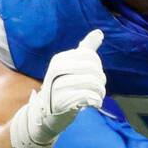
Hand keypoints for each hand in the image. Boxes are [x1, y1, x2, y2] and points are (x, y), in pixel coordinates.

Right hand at [10, 30, 105, 147]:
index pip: (90, 56)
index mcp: (60, 59)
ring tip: (97, 97)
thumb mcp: (72, 67)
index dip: (98, 68)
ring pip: (93, 83)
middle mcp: (57, 70)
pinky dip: (95, 101)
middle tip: (98, 90)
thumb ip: (86, 49)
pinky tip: (93, 104)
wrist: (46, 115)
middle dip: (101, 82)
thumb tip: (99, 32)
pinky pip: (88, 96)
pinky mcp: (62, 102)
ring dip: (100, 93)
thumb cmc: (63, 89)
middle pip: (94, 70)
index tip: (93, 77)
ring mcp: (57, 85)